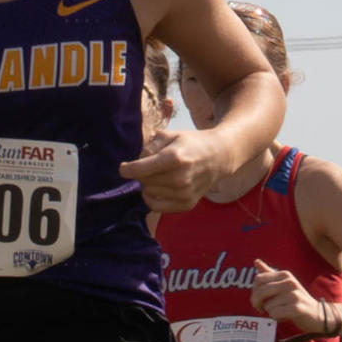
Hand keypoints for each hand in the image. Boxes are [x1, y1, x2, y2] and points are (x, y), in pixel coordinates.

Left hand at [121, 126, 246, 213]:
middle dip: (141, 173)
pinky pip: (156, 206)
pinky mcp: (187, 204)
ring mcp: (184, 193)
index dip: (127, 169)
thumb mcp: (171, 135)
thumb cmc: (191, 144)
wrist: (218, 157)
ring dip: (149, 184)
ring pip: (148, 193)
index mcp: (175, 157)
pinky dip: (152, 198)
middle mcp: (180, 178)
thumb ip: (150, 146)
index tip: (123, 168)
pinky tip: (158, 188)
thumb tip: (136, 164)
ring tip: (161, 174)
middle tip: (151, 165)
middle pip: (143, 181)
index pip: (141, 169)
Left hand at [246, 262, 324, 326]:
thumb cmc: (296, 299)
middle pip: (260, 291)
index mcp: (285, 274)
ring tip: (281, 311)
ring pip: (267, 305)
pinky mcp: (297, 308)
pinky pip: (275, 313)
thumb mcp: (283, 284)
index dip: (254, 291)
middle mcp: (290, 282)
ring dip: (271, 312)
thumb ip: (269, 273)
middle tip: (262, 309)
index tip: (259, 300)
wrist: (317, 314)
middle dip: (257, 303)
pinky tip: (285, 316)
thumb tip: (256, 261)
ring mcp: (294, 294)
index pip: (258, 279)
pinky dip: (277, 318)